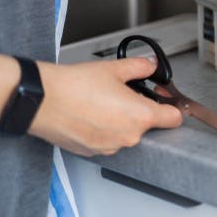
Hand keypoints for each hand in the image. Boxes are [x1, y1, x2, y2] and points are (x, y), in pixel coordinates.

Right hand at [28, 59, 181, 156]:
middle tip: (125, 94)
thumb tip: (150, 66)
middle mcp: (128, 136)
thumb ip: (140, 67)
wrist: (42, 100)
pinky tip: (92, 114)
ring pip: (126, 133)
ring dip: (121, 120)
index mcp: (140, 116)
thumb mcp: (115, 68)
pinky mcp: (93, 151)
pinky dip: (105, 129)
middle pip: (148, 124)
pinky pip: (108, 140)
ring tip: (103, 102)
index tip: (165, 99)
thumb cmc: (75, 86)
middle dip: (140, 109)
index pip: (174, 119)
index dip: (172, 106)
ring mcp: (110, 147)